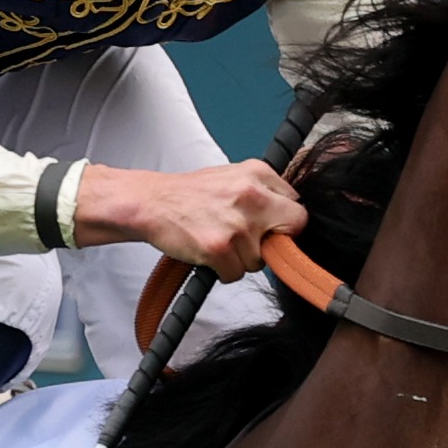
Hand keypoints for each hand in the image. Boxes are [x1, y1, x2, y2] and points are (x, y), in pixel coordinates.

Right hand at [72, 157, 303, 274]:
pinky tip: (208, 253)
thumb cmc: (189, 194)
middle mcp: (252, 196)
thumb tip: (288, 215)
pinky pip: (236, 274)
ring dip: (241, 259)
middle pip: (291, 231)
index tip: (272, 229)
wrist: (151, 203)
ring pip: (259, 259)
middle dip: (275, 241)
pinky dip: (222, 270)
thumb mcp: (232, 176)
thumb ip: (263, 190)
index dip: (284, 222)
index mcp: (257, 174)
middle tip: (253, 241)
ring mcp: (237, 224)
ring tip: (218, 241)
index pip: (296, 206)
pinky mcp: (220, 248)